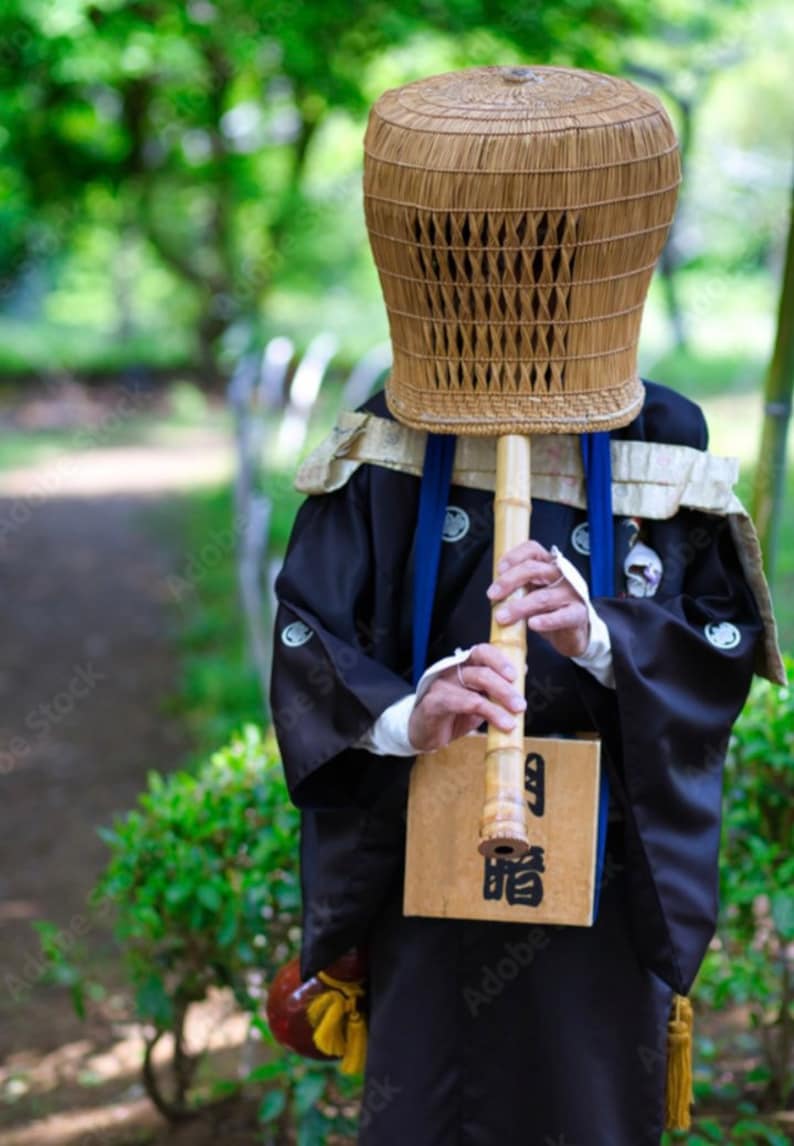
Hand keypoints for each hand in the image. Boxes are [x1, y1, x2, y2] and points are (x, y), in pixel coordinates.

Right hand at [408, 642, 526, 752]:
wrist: (422, 733)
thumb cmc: (451, 714)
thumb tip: (521, 672)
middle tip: (520, 704)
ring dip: (499, 700)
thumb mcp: (476, 700)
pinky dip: (488, 712)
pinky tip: (501, 724)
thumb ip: (494, 688)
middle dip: (505, 687)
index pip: (482, 651)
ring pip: (476, 683)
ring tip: (514, 717)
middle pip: (482, 669)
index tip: (518, 675)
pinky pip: (466, 702)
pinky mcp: (434, 702)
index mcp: (462, 666)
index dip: (501, 660)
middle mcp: (452, 670)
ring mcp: (442, 684)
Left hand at [487, 540, 589, 658]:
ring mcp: (572, 594)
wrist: (572, 632)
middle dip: (509, 581)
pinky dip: (546, 620)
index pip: (532, 549)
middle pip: (533, 569)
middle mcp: (561, 575)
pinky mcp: (578, 614)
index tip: (499, 570)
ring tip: (503, 617)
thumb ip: (516, 588)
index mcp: (548, 565)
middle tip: (493, 595)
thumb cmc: (550, 609)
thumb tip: (494, 590)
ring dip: (519, 606)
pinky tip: (532, 624)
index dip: (514, 556)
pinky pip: (562, 616)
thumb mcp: (530, 593)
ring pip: (543, 596)